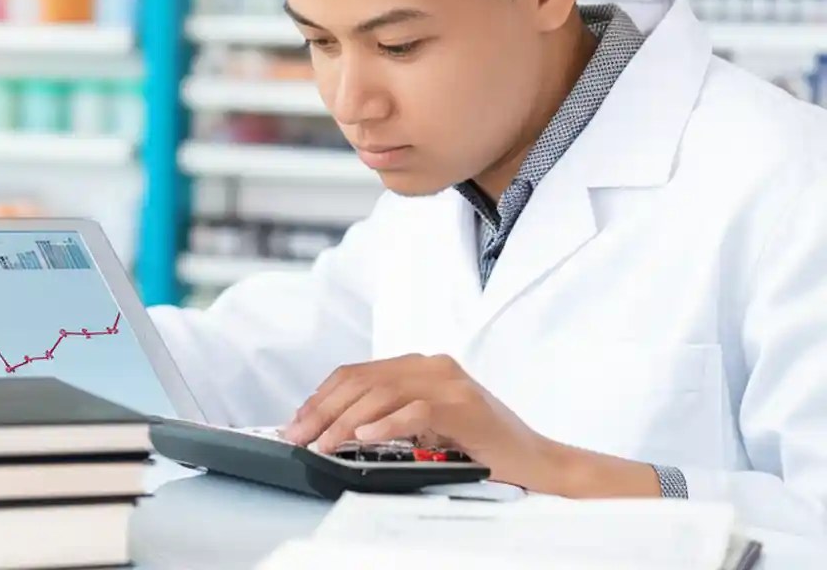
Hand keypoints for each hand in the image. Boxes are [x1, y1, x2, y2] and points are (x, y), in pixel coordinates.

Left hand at [282, 354, 662, 497]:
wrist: (536, 464)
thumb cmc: (479, 449)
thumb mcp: (423, 428)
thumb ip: (385, 417)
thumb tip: (330, 430)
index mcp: (419, 366)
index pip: (355, 373)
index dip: (320, 397)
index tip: (295, 423)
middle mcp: (432, 366)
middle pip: (362, 381)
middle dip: (322, 410)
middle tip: (297, 436)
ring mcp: (450, 383)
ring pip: (382, 394)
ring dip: (344, 421)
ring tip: (323, 443)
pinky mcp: (465, 406)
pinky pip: (415, 411)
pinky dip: (385, 424)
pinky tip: (363, 437)